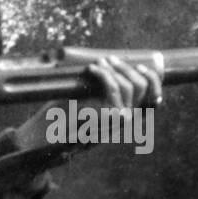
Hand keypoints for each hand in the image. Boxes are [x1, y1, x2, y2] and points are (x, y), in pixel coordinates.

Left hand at [16, 52, 163, 150]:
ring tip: (99, 64)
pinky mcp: (106, 118)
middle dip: (127, 68)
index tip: (143, 67)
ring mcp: (118, 121)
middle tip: (108, 59)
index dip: (154, 80)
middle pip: (142, 86)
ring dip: (114, 68)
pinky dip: (103, 74)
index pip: (153, 99)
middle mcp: (125, 121)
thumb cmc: (60, 120)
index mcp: (124, 117)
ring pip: (128, 85)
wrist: (43, 139)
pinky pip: (113, 88)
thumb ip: (101, 93)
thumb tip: (110, 67)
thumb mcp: (85, 103)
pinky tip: (92, 69)